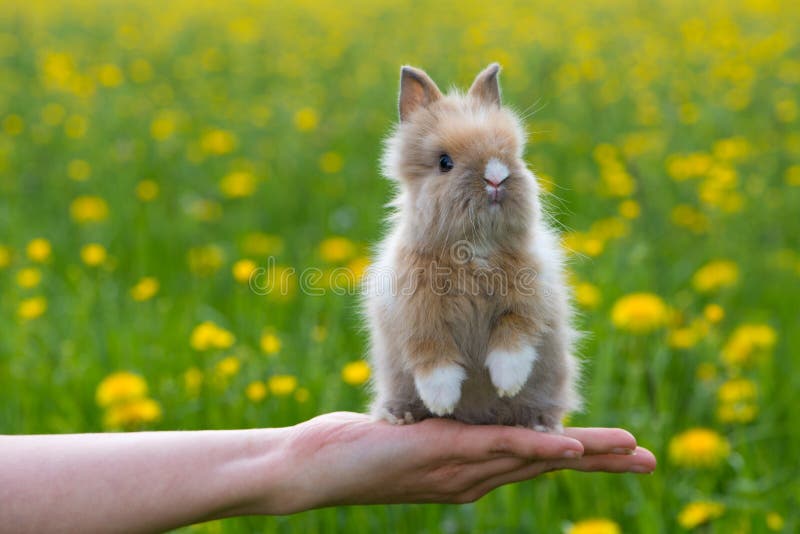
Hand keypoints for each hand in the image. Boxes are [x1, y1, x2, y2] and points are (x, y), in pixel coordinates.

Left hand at [264, 412, 655, 513]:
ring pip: (535, 458)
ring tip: (631, 451)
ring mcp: (461, 469)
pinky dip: (536, 447)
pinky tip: (566, 443)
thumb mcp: (408, 433)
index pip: (532, 459)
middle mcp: (473, 476)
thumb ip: (435, 429)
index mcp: (468, 469)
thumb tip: (446, 416)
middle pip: (548, 465)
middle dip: (598, 462)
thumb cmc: (355, 448)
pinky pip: (499, 450)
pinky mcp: (445, 454)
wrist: (315, 469)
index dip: (575, 454)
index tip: (613, 450)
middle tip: (646, 459)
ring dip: (583, 454)